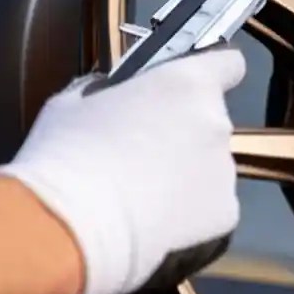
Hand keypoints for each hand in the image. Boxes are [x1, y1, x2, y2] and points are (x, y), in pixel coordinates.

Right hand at [0, 47, 244, 293]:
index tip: (189, 87)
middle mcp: (216, 123)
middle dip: (181, 133)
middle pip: (208, 121)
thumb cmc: (67, 155)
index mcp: (187, 83)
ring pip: (208, 167)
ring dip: (184, 174)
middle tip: (140, 153)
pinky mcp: (225, 215)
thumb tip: (109, 94)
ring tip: (139, 196)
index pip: (227, 63)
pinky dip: (188, 214)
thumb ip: (106, 89)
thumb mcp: (74, 102)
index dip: (211, 72)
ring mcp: (224, 172)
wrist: (70, 230)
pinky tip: (151, 222)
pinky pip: (209, 207)